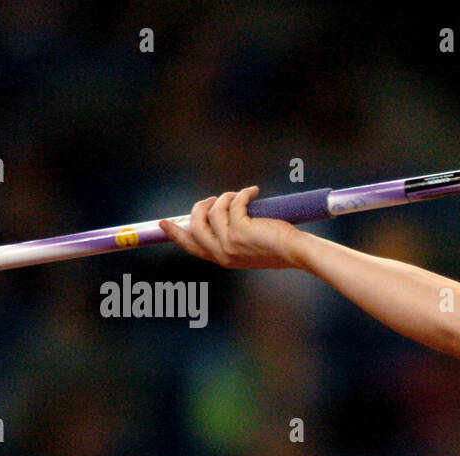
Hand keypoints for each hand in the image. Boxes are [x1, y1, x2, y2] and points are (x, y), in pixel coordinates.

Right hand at [158, 186, 302, 269]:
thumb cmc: (278, 249)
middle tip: (211, 199)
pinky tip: (254, 192)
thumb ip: (231, 238)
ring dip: (224, 198)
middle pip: (195, 227)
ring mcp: (230, 243)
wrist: (296, 252)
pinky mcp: (241, 229)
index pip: (192, 247)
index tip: (163, 223)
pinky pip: (234, 203)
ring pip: (213, 212)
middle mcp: (223, 254)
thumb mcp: (248, 248)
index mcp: (223, 259)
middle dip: (198, 209)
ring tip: (239, 195)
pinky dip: (243, 193)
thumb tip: (216, 214)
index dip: (176, 233)